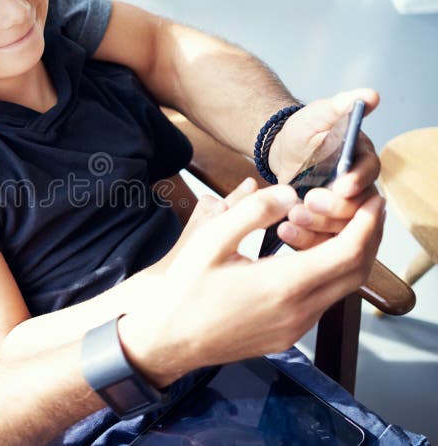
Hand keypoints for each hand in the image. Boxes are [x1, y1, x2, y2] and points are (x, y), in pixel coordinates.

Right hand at [119, 183, 384, 386]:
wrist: (165, 340)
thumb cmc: (182, 290)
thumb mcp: (209, 240)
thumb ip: (252, 211)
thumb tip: (288, 194)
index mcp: (284, 286)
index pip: (349, 253)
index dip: (367, 223)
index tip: (370, 198)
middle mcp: (299, 312)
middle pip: (356, 271)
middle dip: (365, 235)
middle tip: (358, 206)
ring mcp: (295, 328)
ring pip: (340, 287)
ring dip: (340, 253)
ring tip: (313, 222)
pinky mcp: (286, 336)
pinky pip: (321, 300)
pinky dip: (323, 271)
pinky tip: (295, 251)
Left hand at [268, 89, 380, 249]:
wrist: (282, 150)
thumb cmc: (304, 130)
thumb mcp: (319, 114)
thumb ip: (342, 105)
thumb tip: (369, 96)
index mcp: (362, 159)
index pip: (369, 172)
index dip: (357, 181)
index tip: (342, 186)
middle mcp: (357, 188)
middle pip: (358, 206)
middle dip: (335, 207)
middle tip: (310, 201)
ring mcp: (341, 209)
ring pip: (340, 227)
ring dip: (318, 225)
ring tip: (293, 217)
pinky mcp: (323, 225)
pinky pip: (321, 239)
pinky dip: (305, 238)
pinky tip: (285, 231)